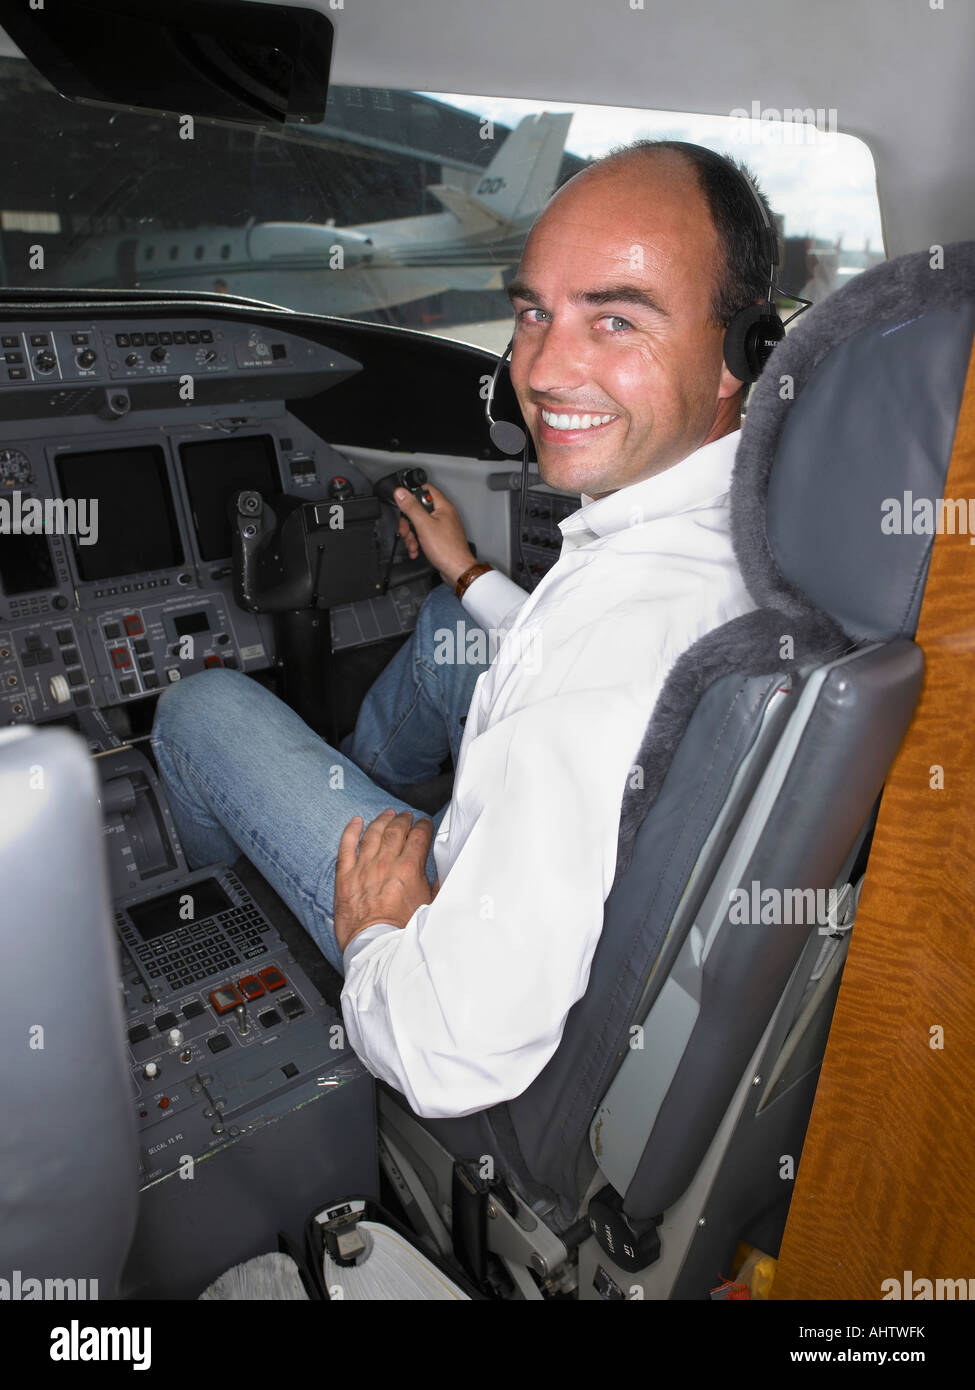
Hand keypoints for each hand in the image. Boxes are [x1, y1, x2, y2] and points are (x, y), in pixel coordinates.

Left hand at [334, 809, 435, 952]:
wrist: (375, 946)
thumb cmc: (403, 931)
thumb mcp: (430, 906)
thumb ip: (438, 884)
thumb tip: (444, 868)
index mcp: (408, 870)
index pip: (418, 837)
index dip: (423, 827)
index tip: (425, 824)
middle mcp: (385, 864)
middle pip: (396, 831)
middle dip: (404, 820)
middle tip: (407, 816)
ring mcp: (363, 868)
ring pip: (373, 834)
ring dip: (382, 821)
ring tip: (387, 814)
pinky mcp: (345, 876)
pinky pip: (346, 846)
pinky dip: (351, 831)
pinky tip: (356, 822)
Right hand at [395, 483, 475, 586]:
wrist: (456, 570)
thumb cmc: (447, 550)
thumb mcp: (424, 525)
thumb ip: (411, 507)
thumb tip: (401, 492)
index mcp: (443, 506)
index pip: (425, 489)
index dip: (412, 493)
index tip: (403, 503)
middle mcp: (443, 514)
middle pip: (419, 509)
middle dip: (409, 521)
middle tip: (407, 530)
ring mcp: (441, 526)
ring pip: (419, 524)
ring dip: (412, 535)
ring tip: (413, 544)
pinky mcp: (439, 538)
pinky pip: (424, 535)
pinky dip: (417, 542)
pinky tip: (416, 549)